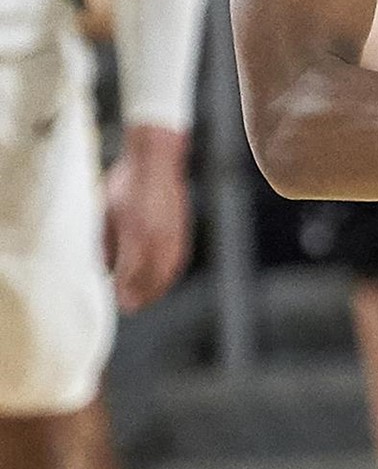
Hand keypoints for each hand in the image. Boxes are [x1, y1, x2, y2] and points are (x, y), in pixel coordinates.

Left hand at [103, 125, 192, 311]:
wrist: (155, 162)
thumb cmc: (125, 185)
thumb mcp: (106, 213)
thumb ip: (107, 243)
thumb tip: (106, 268)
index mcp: (135, 232)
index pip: (130, 272)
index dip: (124, 290)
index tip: (118, 302)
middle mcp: (156, 236)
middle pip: (151, 276)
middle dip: (140, 294)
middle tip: (130, 306)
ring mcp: (172, 233)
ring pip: (168, 270)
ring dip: (158, 287)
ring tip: (147, 297)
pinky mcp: (182, 229)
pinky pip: (178, 258)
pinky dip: (170, 272)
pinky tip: (163, 278)